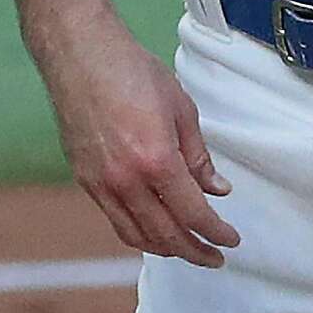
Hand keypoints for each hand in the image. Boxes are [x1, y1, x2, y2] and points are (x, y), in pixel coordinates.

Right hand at [39, 16, 239, 268]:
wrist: (81, 56)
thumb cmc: (133, 72)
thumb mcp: (181, 108)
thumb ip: (199, 156)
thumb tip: (217, 190)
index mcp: (156, 160)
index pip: (192, 213)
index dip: (215, 232)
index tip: (231, 240)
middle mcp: (126, 181)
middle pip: (166, 234)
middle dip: (195, 251)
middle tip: (216, 257)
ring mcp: (102, 184)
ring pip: (137, 235)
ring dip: (166, 249)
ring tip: (188, 249)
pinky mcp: (85, 181)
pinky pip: (115, 221)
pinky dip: (138, 234)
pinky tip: (154, 232)